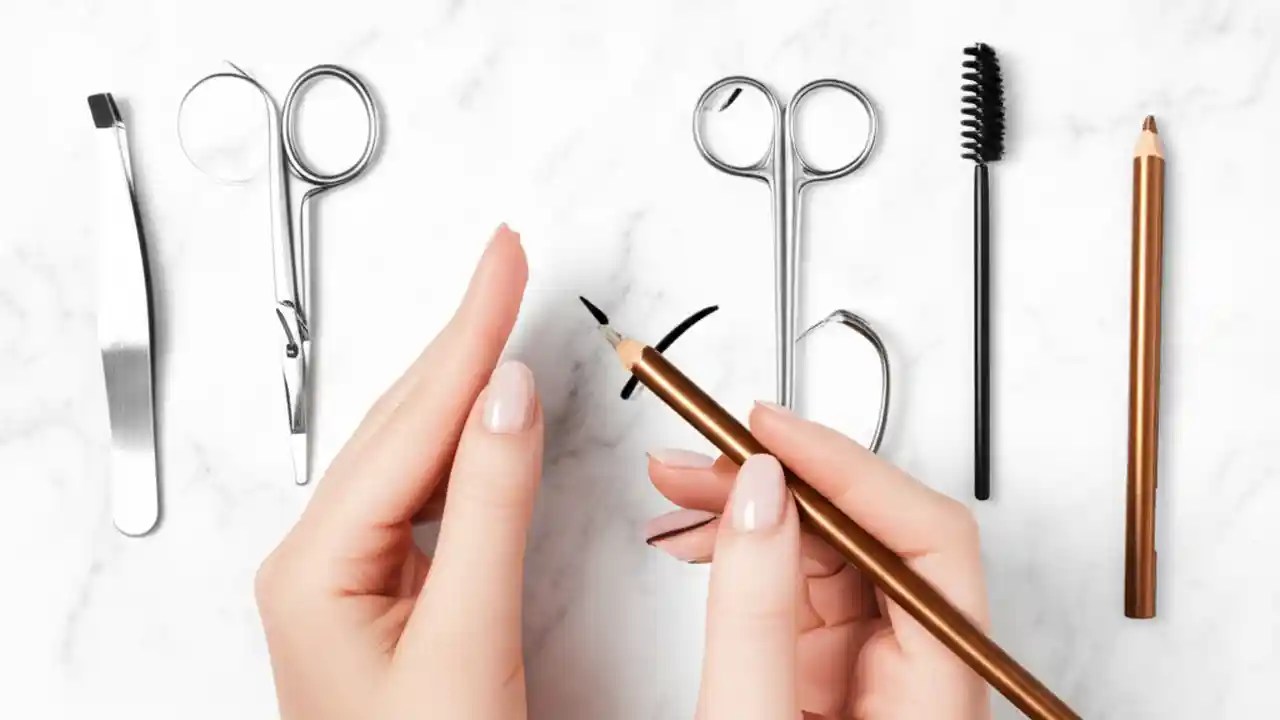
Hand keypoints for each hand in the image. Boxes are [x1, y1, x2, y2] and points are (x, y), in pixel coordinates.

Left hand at [255, 226, 542, 718]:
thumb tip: (508, 398)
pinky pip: (427, 485)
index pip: (411, 422)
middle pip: (401, 419)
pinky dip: (467, 435)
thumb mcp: (467, 640)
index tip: (503, 266)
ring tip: (498, 310)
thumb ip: (489, 509)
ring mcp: (350, 571)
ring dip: (461, 374)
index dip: (468, 333)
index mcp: (318, 564)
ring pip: (411, 445)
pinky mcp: (386, 585)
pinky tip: (485, 407)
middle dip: (459, 334)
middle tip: (503, 263)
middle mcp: (320, 558)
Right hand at [645, 404, 989, 718]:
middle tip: (702, 454)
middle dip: (780, 477)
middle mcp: (920, 669)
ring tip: (679, 488)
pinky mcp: (828, 665)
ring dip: (753, 504)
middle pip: (873, 530)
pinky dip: (744, 547)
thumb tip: (759, 496)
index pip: (929, 539)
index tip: (771, 433)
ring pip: (828, 544)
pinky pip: (795, 577)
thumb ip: (757, 617)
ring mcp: (873, 664)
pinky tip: (698, 534)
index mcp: (939, 693)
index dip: (849, 469)